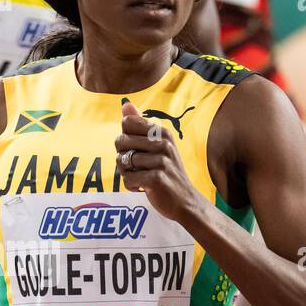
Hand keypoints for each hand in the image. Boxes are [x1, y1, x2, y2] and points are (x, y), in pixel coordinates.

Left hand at [115, 102, 195, 220]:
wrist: (185, 201)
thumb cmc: (167, 172)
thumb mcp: (158, 146)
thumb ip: (140, 125)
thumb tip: (125, 104)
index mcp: (162, 132)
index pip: (127, 123)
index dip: (125, 139)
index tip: (137, 150)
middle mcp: (163, 143)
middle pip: (120, 141)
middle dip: (122, 157)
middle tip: (137, 167)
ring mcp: (161, 161)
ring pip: (122, 161)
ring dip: (127, 173)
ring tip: (141, 178)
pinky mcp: (156, 178)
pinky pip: (128, 179)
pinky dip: (131, 186)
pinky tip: (143, 188)